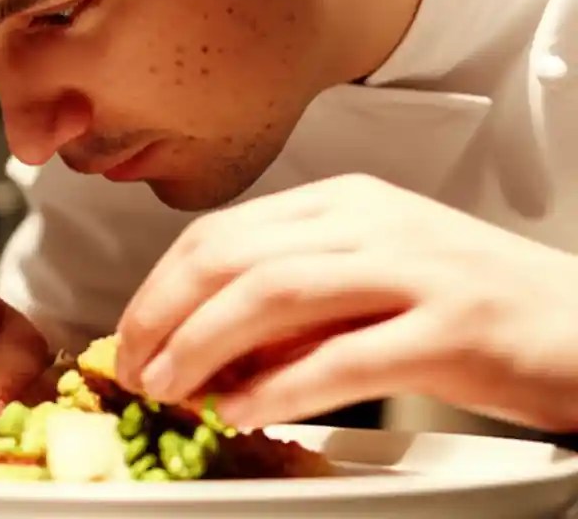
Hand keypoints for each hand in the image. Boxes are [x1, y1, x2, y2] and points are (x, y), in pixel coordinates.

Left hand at [115, 174, 577, 432]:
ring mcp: (414, 270)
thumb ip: (296, 307)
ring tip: (169, 388)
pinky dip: (279, 388)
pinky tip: (243, 410)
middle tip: (133, 365)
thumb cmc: (482, 308)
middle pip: (232, 256)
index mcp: (346, 205)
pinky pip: (342, 357)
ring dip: (203, 346)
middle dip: (163, 313)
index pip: (221, 232)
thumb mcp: (375, 284)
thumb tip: (208, 350)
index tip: (132, 331)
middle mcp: (372, 224)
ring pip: (273, 294)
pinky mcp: (452, 328)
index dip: (160, 285)